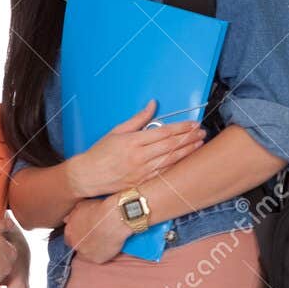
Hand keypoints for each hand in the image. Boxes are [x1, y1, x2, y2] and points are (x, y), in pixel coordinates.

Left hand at [63, 196, 133, 264]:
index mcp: (69, 231)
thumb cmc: (100, 209)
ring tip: (103, 242)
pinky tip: (108, 247)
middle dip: (83, 242)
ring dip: (92, 249)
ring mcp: (84, 253)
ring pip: (86, 254)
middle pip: (76, 246)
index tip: (85, 232)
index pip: (69, 237)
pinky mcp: (96, 259)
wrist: (114, 217)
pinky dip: (103, 254)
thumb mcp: (82, 206)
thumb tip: (66, 219)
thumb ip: (72, 215)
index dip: (77, 235)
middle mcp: (74, 243)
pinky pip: (98, 259)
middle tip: (95, 237)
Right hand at [69, 99, 204, 197]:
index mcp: (133, 141)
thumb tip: (153, 104)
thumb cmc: (99, 153)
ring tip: (199, 144)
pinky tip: (185, 161)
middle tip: (202, 133)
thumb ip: (138, 119)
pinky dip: (176, 166)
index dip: (181, 128)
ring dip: (187, 152)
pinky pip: (162, 174)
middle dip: (189, 138)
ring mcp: (140, 171)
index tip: (193, 124)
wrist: (86, 176)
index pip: (164, 132)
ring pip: (170, 160)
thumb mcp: (117, 131)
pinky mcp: (140, 183)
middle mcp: (138, 157)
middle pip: (170, 146)